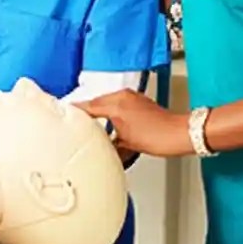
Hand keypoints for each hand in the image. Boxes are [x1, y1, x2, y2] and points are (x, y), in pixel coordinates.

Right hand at [76, 89, 192, 157]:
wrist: (180, 134)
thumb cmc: (159, 136)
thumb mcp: (126, 143)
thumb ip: (107, 142)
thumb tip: (99, 147)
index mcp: (115, 102)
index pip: (87, 106)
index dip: (74, 112)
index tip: (63, 115)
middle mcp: (122, 97)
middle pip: (95, 104)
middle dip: (85, 114)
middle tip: (73, 123)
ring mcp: (131, 99)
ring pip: (107, 106)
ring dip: (99, 116)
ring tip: (92, 128)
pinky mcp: (139, 104)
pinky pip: (117, 108)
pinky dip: (111, 117)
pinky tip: (111, 129)